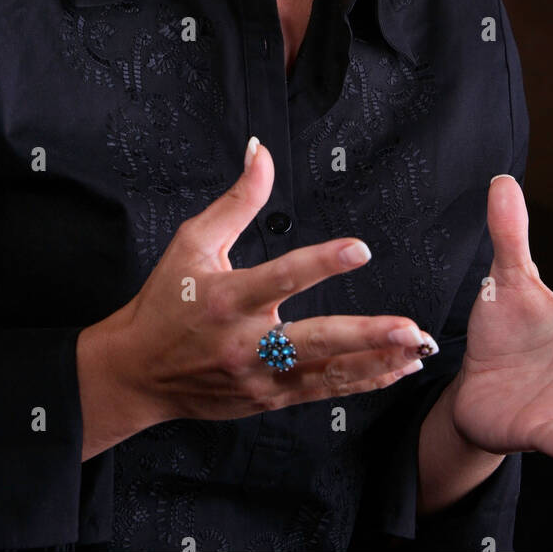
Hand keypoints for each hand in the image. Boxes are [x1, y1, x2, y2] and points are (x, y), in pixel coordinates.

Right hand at [100, 138, 437, 425]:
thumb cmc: (166, 302)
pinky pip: (321, 392)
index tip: (360, 249)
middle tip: (406, 326)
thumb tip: (262, 152)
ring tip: (415, 348)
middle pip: (313, 339)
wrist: (137, 372)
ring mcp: (259, 376)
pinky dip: (361, 383)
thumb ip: (238, 200)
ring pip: (326, 372)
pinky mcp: (268, 399)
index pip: (280, 278)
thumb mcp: (194, 241)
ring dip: (375, 361)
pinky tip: (393, 371)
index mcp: (226, 298)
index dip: (322, 263)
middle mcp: (245, 342)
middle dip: (364, 335)